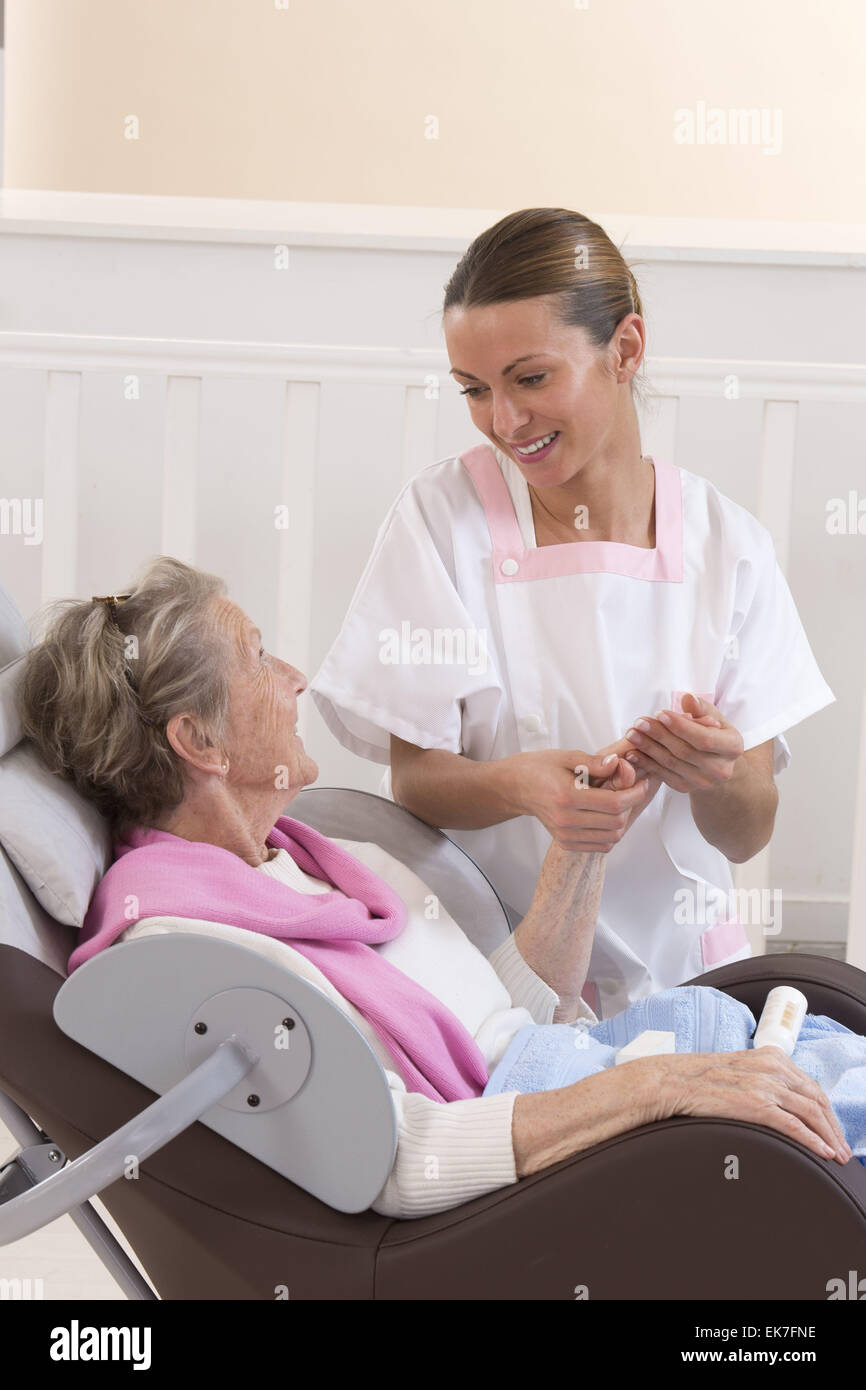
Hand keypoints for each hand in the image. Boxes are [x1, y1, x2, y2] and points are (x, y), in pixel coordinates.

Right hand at [513, 747, 653, 852]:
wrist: (517, 788)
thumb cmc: (541, 768)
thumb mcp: (566, 756)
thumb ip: (594, 762)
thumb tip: (618, 763)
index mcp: (567, 797)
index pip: (614, 803)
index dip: (634, 793)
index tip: (642, 783)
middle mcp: (565, 820)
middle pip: (616, 822)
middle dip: (631, 805)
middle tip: (632, 790)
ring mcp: (565, 835)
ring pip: (612, 838)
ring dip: (623, 820)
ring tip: (621, 802)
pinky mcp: (565, 843)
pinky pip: (601, 846)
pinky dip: (611, 833)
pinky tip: (608, 816)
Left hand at [622, 692, 743, 794]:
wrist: (716, 766)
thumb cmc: (715, 734)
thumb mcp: (715, 719)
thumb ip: (701, 709)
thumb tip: (687, 698)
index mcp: (732, 748)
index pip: (704, 738)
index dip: (680, 727)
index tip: (660, 713)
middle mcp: (721, 769)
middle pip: (684, 751)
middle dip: (659, 735)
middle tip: (639, 722)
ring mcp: (703, 782)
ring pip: (671, 763)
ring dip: (648, 748)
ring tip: (632, 734)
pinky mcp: (686, 788)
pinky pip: (663, 775)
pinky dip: (646, 763)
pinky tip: (632, 752)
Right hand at [642, 1047, 851, 1164]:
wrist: (671, 1081)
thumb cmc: (698, 1079)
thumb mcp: (738, 1070)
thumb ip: (761, 1079)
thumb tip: (778, 1101)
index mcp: (770, 1057)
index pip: (811, 1086)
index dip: (827, 1112)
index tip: (833, 1130)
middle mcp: (773, 1068)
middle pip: (818, 1099)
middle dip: (834, 1127)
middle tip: (843, 1148)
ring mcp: (766, 1085)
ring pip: (812, 1113)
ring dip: (830, 1137)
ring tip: (838, 1155)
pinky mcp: (756, 1104)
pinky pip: (794, 1126)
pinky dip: (813, 1141)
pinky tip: (822, 1152)